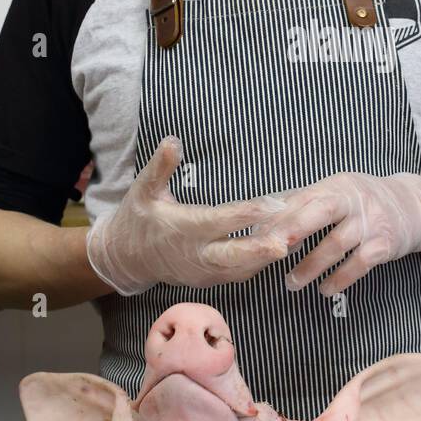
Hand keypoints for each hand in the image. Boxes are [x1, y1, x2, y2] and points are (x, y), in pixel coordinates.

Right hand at [85, 136, 291, 295]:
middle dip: (262, 249)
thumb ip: (160, 167)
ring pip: (241, 269)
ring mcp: (204, 272)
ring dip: (267, 257)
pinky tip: (280, 248)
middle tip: (288, 240)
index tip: (271, 205)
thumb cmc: (137, 219)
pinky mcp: (210, 280)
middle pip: (234, 255)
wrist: (125, 259)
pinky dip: (259, 263)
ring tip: (295, 240)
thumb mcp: (143, 190)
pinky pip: (238, 274)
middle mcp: (196, 255)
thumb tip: (173, 140)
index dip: (246, 214)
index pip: (219, 221)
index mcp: (182, 229)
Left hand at [250, 172, 420, 294]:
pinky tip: (325, 290)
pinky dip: (340, 279)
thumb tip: (266, 218)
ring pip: (337, 244)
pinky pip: (359, 264)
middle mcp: (354, 200)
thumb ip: (307, 202)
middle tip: (271, 250)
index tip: (258, 234)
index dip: (280, 216)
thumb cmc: (366, 200)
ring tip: (291, 283)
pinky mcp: (384, 244)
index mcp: (337, 186)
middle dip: (294, 229)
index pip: (304, 197)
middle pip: (321, 212)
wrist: (415, 205)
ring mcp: (371, 222)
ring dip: (312, 266)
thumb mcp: (339, 191)